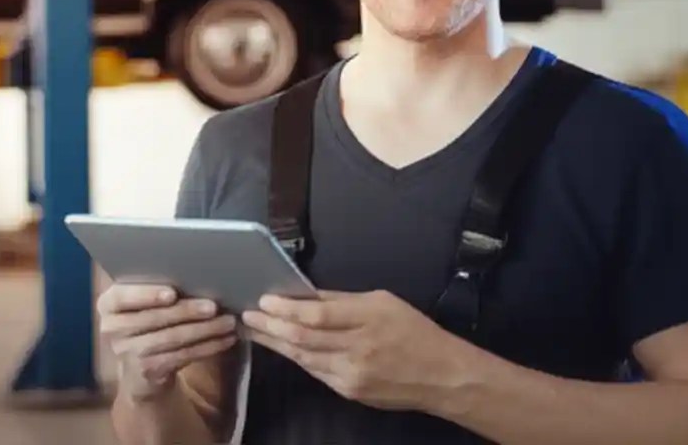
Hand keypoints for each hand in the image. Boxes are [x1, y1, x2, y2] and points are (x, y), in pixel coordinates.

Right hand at [97, 283, 238, 400]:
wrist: (139, 367)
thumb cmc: (147, 321)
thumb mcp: (142, 303)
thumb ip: (156, 289)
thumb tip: (196, 273)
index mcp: (108, 304)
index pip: (123, 297)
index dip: (147, 295)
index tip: (172, 293)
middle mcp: (112, 328)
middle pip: (155, 318)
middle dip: (188, 311)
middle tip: (215, 305)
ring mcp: (128, 352)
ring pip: (172, 337)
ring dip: (205, 330)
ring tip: (228, 322)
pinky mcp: (147, 371)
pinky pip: (182, 356)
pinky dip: (208, 347)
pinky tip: (225, 340)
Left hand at [242, 289, 471, 412]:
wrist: (441, 376)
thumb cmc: (413, 330)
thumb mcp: (382, 301)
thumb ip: (342, 300)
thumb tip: (306, 295)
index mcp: (366, 320)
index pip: (317, 315)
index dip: (286, 309)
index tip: (264, 300)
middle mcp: (356, 349)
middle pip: (303, 338)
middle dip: (270, 326)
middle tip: (247, 315)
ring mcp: (351, 374)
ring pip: (303, 357)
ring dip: (276, 343)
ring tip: (255, 331)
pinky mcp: (348, 391)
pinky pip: (315, 372)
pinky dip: (296, 357)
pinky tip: (282, 347)